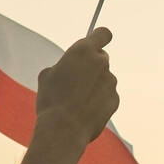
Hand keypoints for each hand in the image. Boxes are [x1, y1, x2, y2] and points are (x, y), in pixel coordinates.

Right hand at [35, 27, 118, 149]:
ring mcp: (111, 81)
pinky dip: (99, 100)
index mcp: (83, 51)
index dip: (100, 37)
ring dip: (95, 85)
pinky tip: (85, 111)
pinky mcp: (115, 99)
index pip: (103, 34)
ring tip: (77, 101)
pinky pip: (107, 95)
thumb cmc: (51, 100)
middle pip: (101, 58)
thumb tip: (70, 69)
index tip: (96, 42)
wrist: (63, 129)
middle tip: (76, 80)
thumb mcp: (47, 76)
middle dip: (92, 66)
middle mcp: (101, 62)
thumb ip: (64, 65)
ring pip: (104, 78)